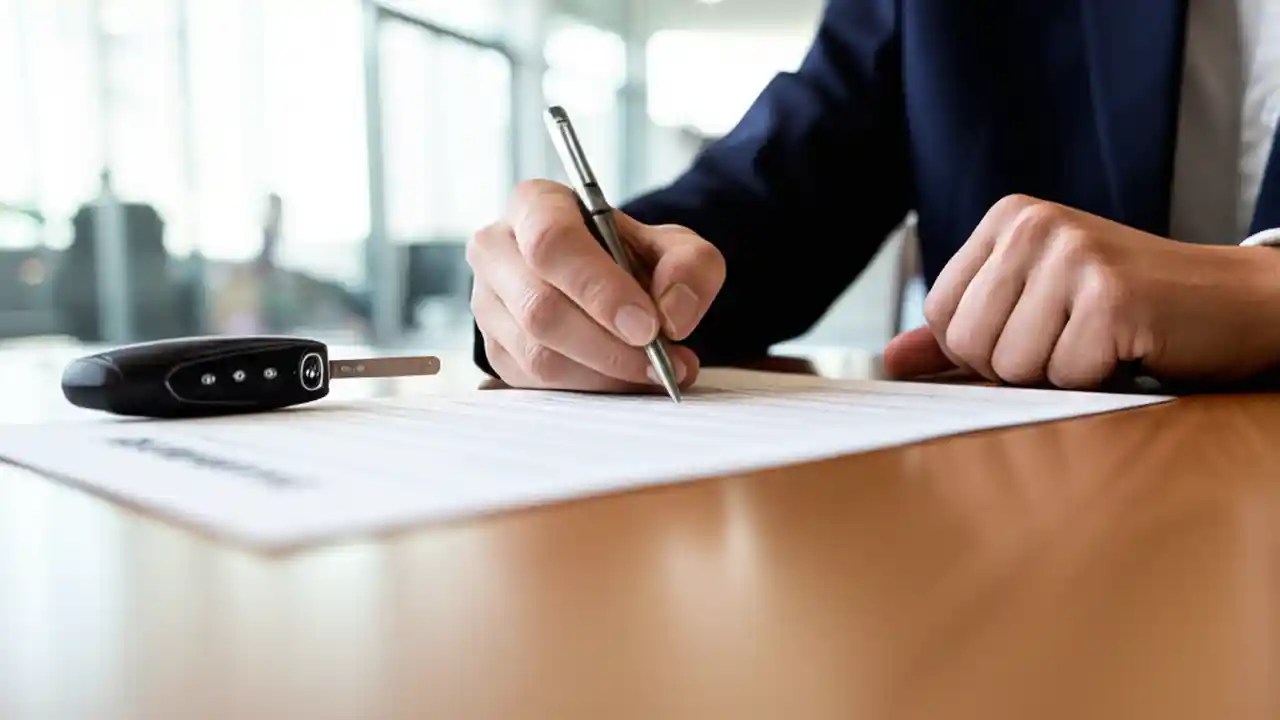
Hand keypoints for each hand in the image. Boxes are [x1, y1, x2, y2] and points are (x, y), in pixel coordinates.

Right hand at [468, 180, 726, 391]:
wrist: (603, 280)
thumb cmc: (629, 256)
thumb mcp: (675, 246)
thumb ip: (689, 267)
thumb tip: (673, 314)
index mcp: (535, 206)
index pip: (552, 243)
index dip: (599, 289)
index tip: (646, 325)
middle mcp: (497, 250)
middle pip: (540, 308)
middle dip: (608, 345)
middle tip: (658, 361)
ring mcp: (488, 303)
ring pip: (538, 354)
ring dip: (604, 373)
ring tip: (654, 371)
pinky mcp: (495, 349)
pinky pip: (538, 383)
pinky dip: (590, 387)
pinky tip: (625, 378)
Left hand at [884, 195, 1279, 388]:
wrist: (1234, 302)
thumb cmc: (1128, 307)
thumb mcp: (1036, 305)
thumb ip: (962, 330)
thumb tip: (892, 359)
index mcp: (1008, 219)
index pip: (940, 315)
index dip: (981, 347)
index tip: (1037, 329)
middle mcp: (1035, 225)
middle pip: (969, 343)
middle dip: (1016, 365)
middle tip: (1072, 339)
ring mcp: (1074, 255)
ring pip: (1011, 366)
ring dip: (1057, 374)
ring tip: (1099, 342)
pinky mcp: (1111, 297)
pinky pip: (1064, 377)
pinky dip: (1097, 380)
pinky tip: (1127, 348)